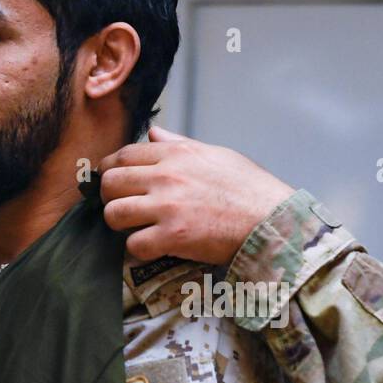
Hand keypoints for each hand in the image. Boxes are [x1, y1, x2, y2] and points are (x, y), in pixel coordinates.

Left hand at [99, 126, 294, 264]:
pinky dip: (139, 250)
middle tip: (122, 207)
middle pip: (110, 183)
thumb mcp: (217, 154)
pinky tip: (154, 247)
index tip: (111, 180)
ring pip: (114, 214)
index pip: (123, 155)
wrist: (272, 221)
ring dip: (120, 224)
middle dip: (110, 197)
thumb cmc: (250, 189)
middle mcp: (167, 177)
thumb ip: (180, 144)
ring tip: (136, 228)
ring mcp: (168, 207)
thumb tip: (155, 133)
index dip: (110, 169)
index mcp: (177, 154)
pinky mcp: (173, 237)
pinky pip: (134, 244)